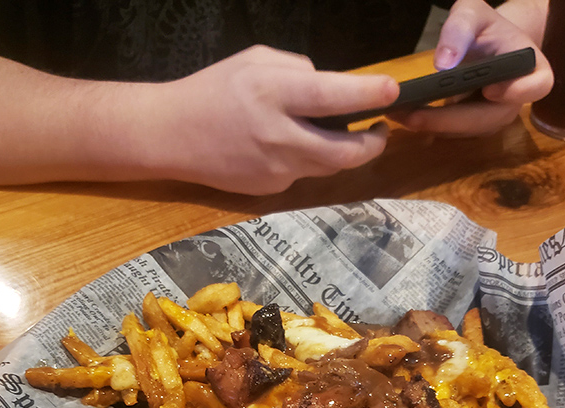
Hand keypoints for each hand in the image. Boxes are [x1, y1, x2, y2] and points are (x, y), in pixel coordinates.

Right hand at [142, 45, 399, 193]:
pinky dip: (308, 158)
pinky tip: (291, 145)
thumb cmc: (213, 91)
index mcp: (273, 95)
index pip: (333, 96)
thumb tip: (331, 86)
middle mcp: (279, 137)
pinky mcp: (271, 189)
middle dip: (372, 143)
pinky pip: (303, 173)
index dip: (368, 95)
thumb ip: (298, 70)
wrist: (172, 137)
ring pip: (328, 167)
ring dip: (344, 152)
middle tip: (379, 128)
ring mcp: (276, 170)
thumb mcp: (255, 61)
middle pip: (345, 153)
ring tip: (344, 132)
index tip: (393, 91)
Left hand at [393, 0, 552, 136]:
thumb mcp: (472, 13)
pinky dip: (430, 125)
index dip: (518, 91)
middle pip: (489, 119)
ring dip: (433, 126)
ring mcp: (496, 117)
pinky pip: (455, 132)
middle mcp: (516, 99)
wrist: (486, 44)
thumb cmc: (484, 26)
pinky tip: (404, 116)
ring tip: (399, 115)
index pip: (538, 85)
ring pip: (468, 130)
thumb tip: (443, 64)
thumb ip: (459, 29)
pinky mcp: (475, 127)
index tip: (491, 90)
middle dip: (450, 119)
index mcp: (531, 67)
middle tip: (414, 115)